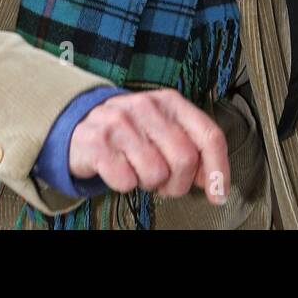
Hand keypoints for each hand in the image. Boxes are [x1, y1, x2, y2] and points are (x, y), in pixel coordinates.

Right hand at [68, 88, 229, 203]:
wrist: (79, 125)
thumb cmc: (130, 131)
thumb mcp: (163, 129)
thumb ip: (191, 147)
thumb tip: (213, 180)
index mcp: (171, 102)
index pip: (209, 135)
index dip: (218, 169)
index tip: (218, 195)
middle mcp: (147, 107)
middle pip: (185, 159)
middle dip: (178, 183)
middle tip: (164, 182)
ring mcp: (120, 123)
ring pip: (156, 174)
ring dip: (150, 183)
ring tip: (138, 170)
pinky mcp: (97, 143)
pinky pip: (126, 182)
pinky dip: (125, 185)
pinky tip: (118, 169)